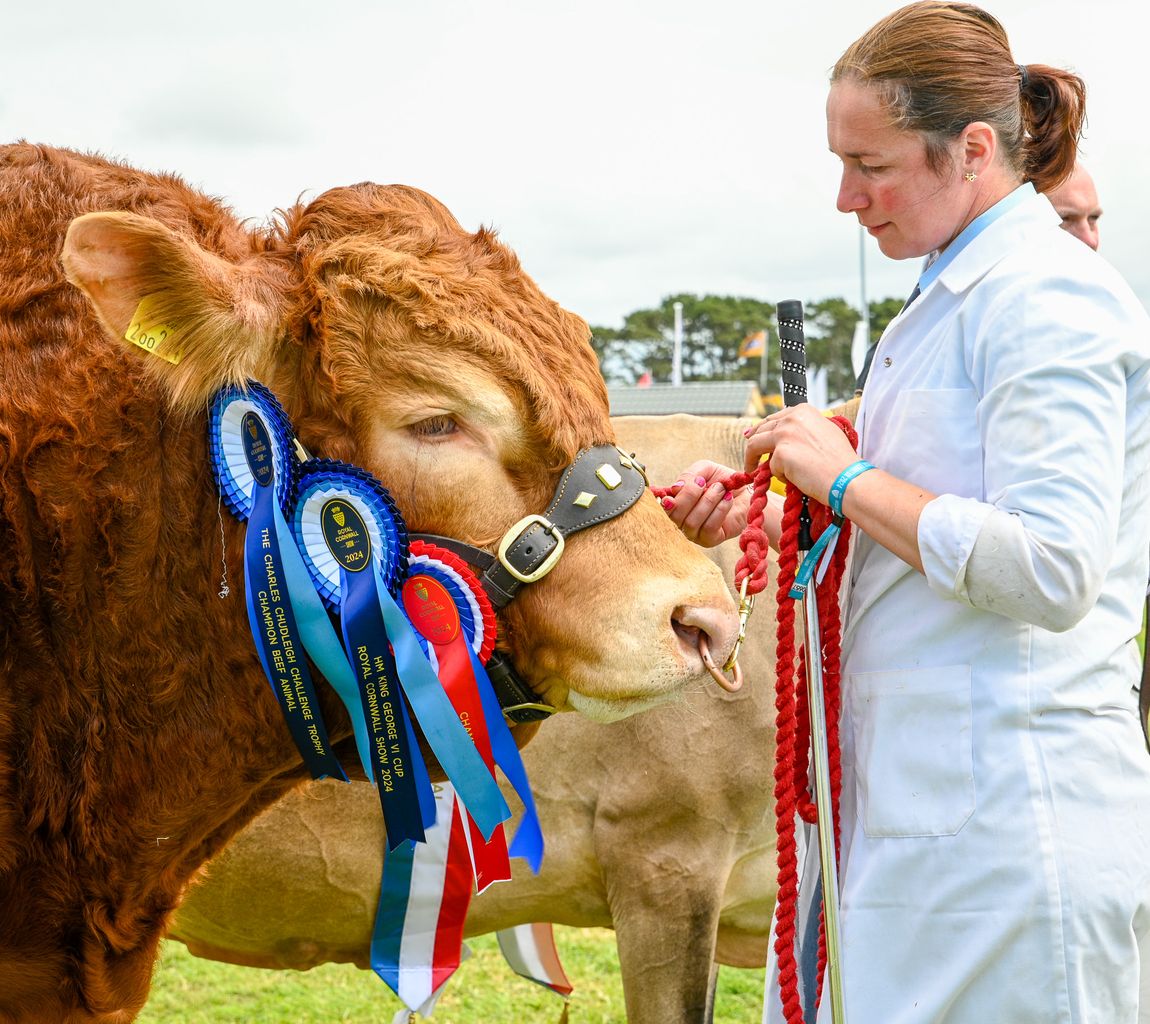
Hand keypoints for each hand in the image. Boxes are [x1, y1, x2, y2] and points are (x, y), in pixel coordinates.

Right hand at [659, 460, 748, 546]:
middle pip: (674, 517)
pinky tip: (727, 500)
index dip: (666, 502)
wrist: (747, 491)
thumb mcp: (704, 470)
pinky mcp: (710, 540)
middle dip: (690, 496)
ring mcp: (694, 533)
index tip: (678, 489)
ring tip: (721, 489)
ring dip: (708, 500)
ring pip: (691, 522)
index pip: (661, 509)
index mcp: (675, 505)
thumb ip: (688, 475)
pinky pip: (708, 527)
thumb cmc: (722, 481)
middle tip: (705, 483)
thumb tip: (677, 488)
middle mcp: (680, 521)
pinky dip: (720, 510)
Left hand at [743, 406, 859, 504]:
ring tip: (752, 470)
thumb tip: (782, 437)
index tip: (753, 436)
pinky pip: (770, 467)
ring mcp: (784, 434)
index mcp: (802, 411)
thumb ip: (802, 430)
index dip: (761, 429)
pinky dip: (780, 475)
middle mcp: (791, 418)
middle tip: (749, 458)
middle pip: (760, 430)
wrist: (847, 477)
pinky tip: (795, 479)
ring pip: (754, 446)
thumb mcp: (823, 432)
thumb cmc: (840, 460)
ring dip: (752, 459)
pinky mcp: (780, 453)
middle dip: (752, 444)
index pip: (773, 418)